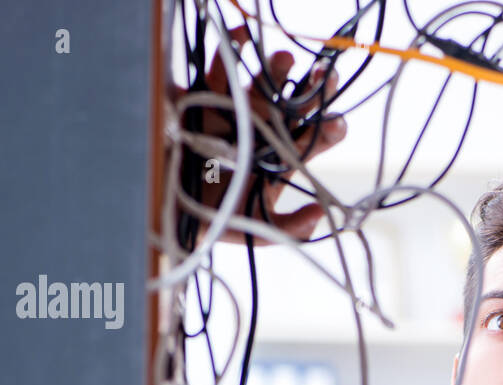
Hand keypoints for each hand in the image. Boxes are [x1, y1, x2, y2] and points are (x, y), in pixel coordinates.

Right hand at [182, 25, 346, 241]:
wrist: (166, 206)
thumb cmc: (217, 219)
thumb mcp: (254, 230)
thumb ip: (289, 228)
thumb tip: (320, 215)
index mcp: (281, 158)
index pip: (314, 140)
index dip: (328, 130)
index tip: (336, 123)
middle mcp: (264, 130)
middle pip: (296, 104)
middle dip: (314, 88)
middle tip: (326, 76)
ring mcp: (237, 111)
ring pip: (264, 83)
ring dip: (277, 68)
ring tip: (286, 60)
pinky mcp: (206, 98)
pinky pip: (220, 69)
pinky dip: (229, 49)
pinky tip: (240, 37)